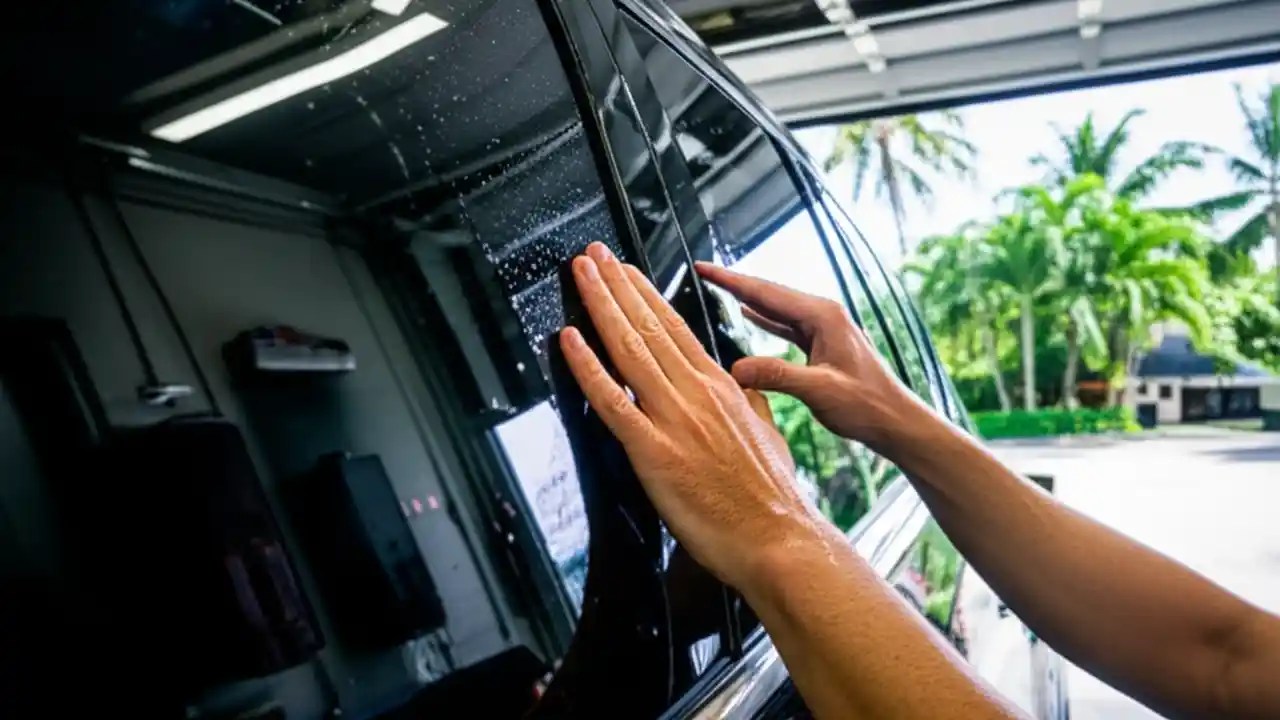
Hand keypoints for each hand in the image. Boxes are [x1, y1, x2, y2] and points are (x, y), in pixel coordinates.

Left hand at [559, 243, 824, 591]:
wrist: (779, 541)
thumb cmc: (773, 498)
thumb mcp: (770, 437)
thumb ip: (752, 406)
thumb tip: (747, 387)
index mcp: (723, 387)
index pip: (676, 328)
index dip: (645, 295)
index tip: (625, 271)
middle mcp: (697, 393)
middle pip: (648, 326)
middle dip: (616, 285)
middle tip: (592, 254)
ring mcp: (675, 419)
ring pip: (628, 349)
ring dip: (600, 305)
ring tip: (581, 273)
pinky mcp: (653, 452)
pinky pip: (612, 400)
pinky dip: (588, 366)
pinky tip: (568, 339)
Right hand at [695, 262, 921, 453]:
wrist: (894, 420)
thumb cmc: (866, 405)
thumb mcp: (819, 390)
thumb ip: (777, 376)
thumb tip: (735, 369)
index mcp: (822, 316)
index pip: (767, 292)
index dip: (731, 280)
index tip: (703, 267)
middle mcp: (823, 315)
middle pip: (770, 294)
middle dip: (735, 283)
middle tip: (702, 271)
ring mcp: (823, 328)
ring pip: (777, 308)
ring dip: (748, 298)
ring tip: (718, 288)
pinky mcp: (822, 344)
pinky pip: (786, 325)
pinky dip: (765, 318)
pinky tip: (748, 314)